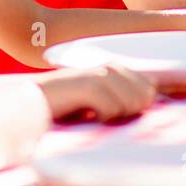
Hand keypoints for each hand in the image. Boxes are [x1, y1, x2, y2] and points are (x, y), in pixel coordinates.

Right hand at [34, 65, 155, 121]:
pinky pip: (112, 109)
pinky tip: (87, 116)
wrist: (32, 105)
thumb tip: (153, 91)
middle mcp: (111, 67)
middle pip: (144, 97)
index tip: (122, 114)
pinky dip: (102, 118)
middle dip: (129, 113)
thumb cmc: (67, 107)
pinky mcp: (87, 85)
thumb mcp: (100, 101)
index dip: (142, 106)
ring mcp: (100, 74)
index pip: (150, 88)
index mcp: (117, 69)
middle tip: (103, 116)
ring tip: (94, 116)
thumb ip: (126, 95)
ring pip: (131, 103)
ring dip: (114, 117)